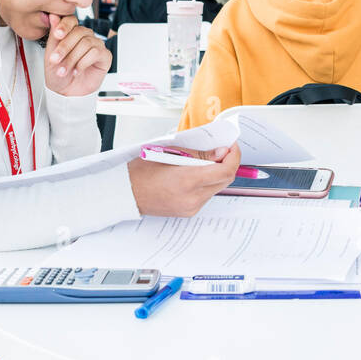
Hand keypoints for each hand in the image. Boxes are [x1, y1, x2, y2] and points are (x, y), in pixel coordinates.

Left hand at [43, 13, 111, 96]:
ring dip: (72, 58)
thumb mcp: (50, 54)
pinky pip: (96, 52)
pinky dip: (83, 63)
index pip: (71, 21)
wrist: (66, 93)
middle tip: (55, 60)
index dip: (65, 26)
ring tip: (64, 70)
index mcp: (72, 33)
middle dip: (65, 47)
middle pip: (78, 32)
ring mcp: (96, 45)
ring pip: (86, 43)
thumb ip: (54, 35)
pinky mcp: (105, 56)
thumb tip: (53, 15)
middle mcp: (85, 37)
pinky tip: (77, 70)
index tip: (57, 35)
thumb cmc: (58, 74)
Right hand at [127, 145, 241, 216]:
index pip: (225, 170)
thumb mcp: (170, 153)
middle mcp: (193, 197)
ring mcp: (191, 207)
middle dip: (228, 163)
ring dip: (217, 173)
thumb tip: (221, 152)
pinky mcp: (189, 212)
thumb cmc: (141, 172)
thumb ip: (200, 154)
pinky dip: (207, 183)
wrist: (126, 193)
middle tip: (222, 150)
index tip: (232, 147)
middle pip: (226, 180)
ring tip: (205, 161)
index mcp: (188, 180)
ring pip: (217, 188)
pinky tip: (195, 175)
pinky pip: (207, 195)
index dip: (234, 156)